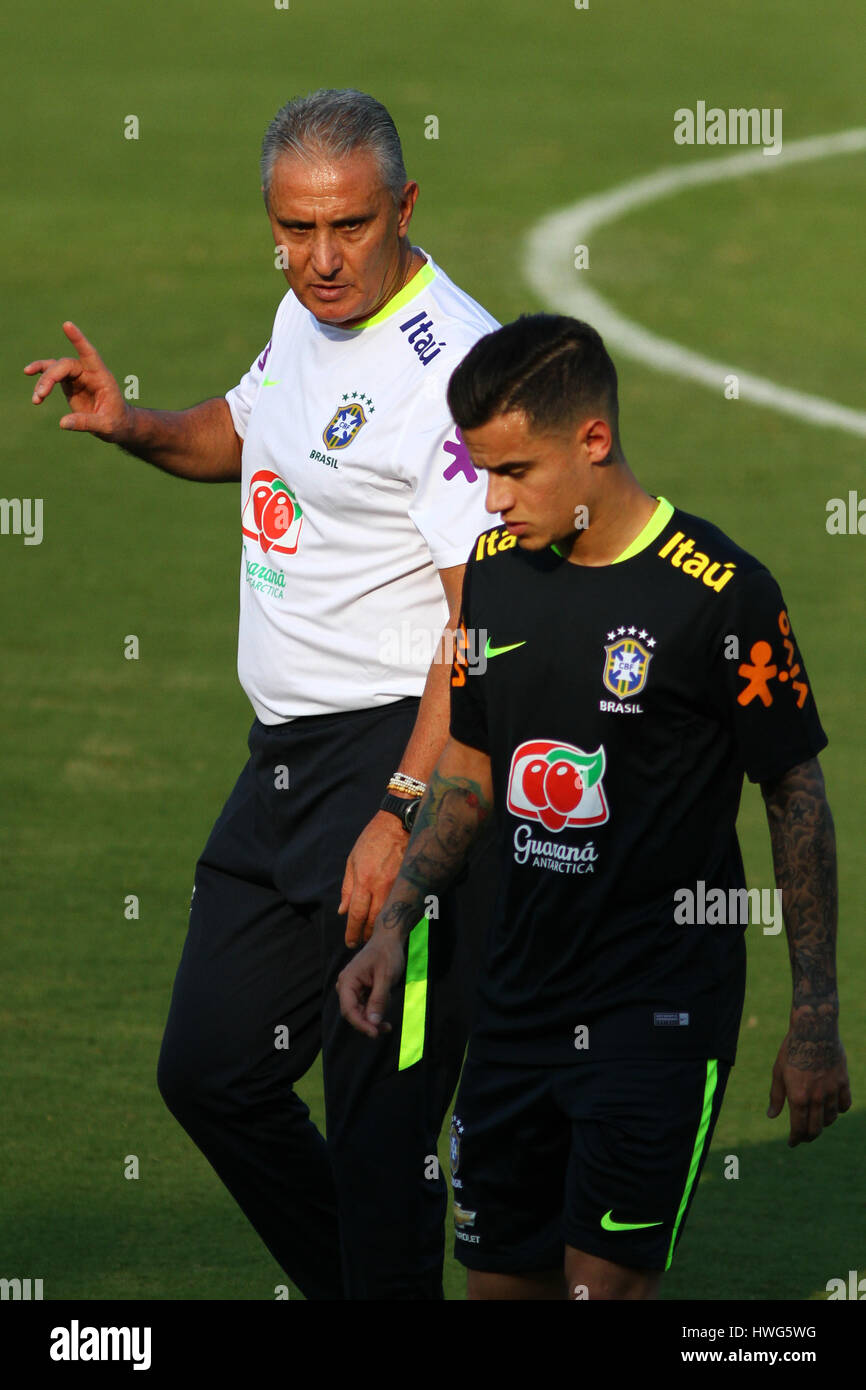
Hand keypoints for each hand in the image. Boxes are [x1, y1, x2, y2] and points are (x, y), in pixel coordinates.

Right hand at [24, 321, 132, 440]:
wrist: (117, 424)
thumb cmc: (116, 423)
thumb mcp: (106, 425)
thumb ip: (86, 423)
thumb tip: (62, 423)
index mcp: (101, 376)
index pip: (89, 354)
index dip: (78, 340)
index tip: (67, 325)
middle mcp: (88, 372)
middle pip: (65, 366)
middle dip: (50, 378)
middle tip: (40, 396)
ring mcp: (77, 376)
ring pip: (55, 369)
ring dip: (43, 381)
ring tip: (37, 400)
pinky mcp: (68, 384)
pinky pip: (51, 375)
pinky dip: (41, 375)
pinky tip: (28, 372)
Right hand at [337, 929, 406, 1037]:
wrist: (389, 939)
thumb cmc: (387, 954)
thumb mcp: (386, 977)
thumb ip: (378, 1000)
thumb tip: (372, 1022)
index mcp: (348, 980)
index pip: (349, 1009)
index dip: (360, 1024)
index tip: (374, 1033)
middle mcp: (346, 985)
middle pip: (353, 1013)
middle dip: (369, 1023)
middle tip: (387, 1028)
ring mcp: (353, 987)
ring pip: (360, 1011)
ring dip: (374, 1017)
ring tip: (389, 1016)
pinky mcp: (360, 989)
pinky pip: (365, 1005)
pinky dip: (376, 1009)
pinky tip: (387, 1002)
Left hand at [339, 810, 409, 947]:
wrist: (399, 823)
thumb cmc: (372, 839)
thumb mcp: (353, 860)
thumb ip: (348, 888)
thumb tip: (343, 911)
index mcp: (364, 880)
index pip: (357, 915)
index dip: (352, 932)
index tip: (350, 943)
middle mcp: (382, 886)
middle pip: (373, 921)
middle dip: (365, 935)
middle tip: (360, 943)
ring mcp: (398, 886)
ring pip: (388, 916)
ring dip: (379, 929)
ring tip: (372, 936)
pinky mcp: (410, 883)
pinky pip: (400, 906)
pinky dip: (393, 917)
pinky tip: (388, 922)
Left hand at [767, 1024, 850, 1145]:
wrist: (814, 1030)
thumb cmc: (791, 1049)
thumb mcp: (778, 1072)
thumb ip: (777, 1096)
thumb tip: (771, 1116)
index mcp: (798, 1097)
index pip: (799, 1128)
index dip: (795, 1139)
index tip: (792, 1143)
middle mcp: (817, 1098)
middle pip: (816, 1129)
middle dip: (808, 1136)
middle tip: (803, 1137)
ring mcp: (832, 1091)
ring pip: (830, 1118)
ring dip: (822, 1123)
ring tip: (815, 1120)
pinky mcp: (843, 1082)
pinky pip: (844, 1104)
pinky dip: (839, 1110)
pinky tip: (832, 1108)